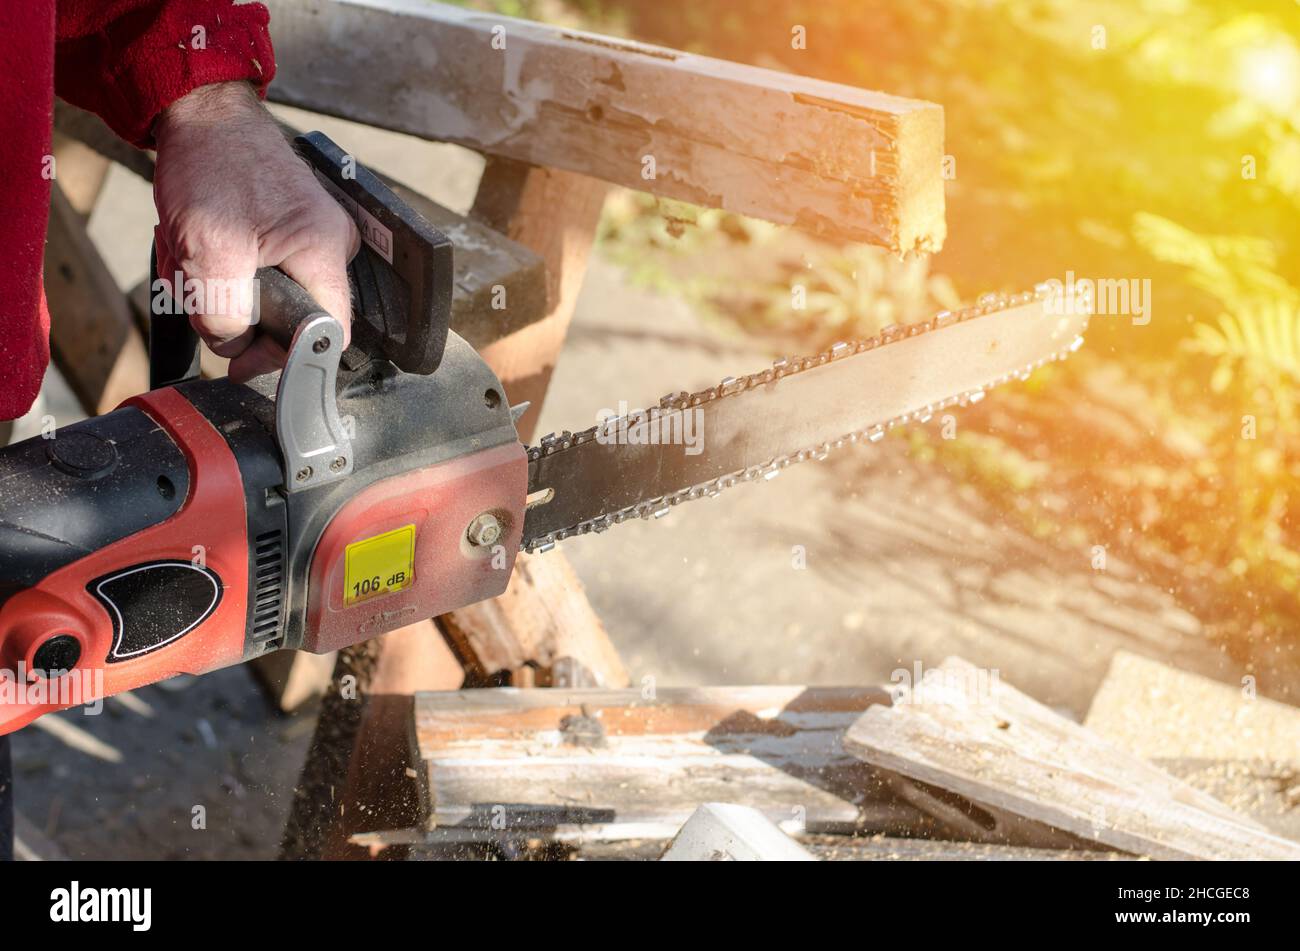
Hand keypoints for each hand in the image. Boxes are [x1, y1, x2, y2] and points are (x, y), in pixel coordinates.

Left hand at [152, 82, 358, 380]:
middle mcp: (330, 247)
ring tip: (192, 256)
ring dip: (220, 291)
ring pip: (268, 300)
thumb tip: (234, 348)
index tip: (241, 360)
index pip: (327, 335)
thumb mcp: (206, 251)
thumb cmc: (209, 167)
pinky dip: (221, 270)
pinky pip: (259, 274)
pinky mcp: (289, 230)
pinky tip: (200, 248)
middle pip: (291, 321)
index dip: (284, 357)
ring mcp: (310, 238)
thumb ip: (226, 313)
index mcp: (325, 252)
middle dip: (237, 315)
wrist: (199, 112)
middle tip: (197, 286)